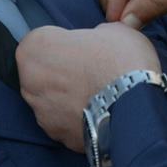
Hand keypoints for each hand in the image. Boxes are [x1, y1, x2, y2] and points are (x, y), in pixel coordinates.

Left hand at [17, 24, 159, 151]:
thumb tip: (97, 41)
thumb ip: (92, 35)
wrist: (136, 108)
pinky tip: (99, 113)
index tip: (78, 46)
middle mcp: (30, 81)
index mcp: (38, 47)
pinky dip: (77, 119)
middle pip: (40, 72)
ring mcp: (42, 112)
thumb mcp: (112, 30)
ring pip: (50, 101)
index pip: (39, 40)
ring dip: (66, 98)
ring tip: (97, 95)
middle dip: (59, 72)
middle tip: (88, 70)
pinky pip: (64, 123)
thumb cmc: (121, 62)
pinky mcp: (58, 136)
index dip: (61, 43)